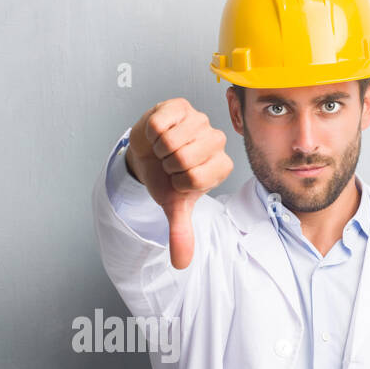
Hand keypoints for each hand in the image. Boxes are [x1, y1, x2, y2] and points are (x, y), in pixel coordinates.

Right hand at [125, 98, 232, 269]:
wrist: (148, 154)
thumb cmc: (165, 176)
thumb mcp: (173, 205)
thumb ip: (180, 232)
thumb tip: (181, 263)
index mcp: (221, 166)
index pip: (197, 178)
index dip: (179, 182)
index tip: (178, 180)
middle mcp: (216, 140)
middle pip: (184, 158)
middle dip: (168, 165)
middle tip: (169, 163)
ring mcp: (199, 120)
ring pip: (172, 139)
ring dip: (159, 148)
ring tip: (163, 149)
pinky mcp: (180, 105)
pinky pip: (161, 121)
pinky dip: (152, 131)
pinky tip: (158, 134)